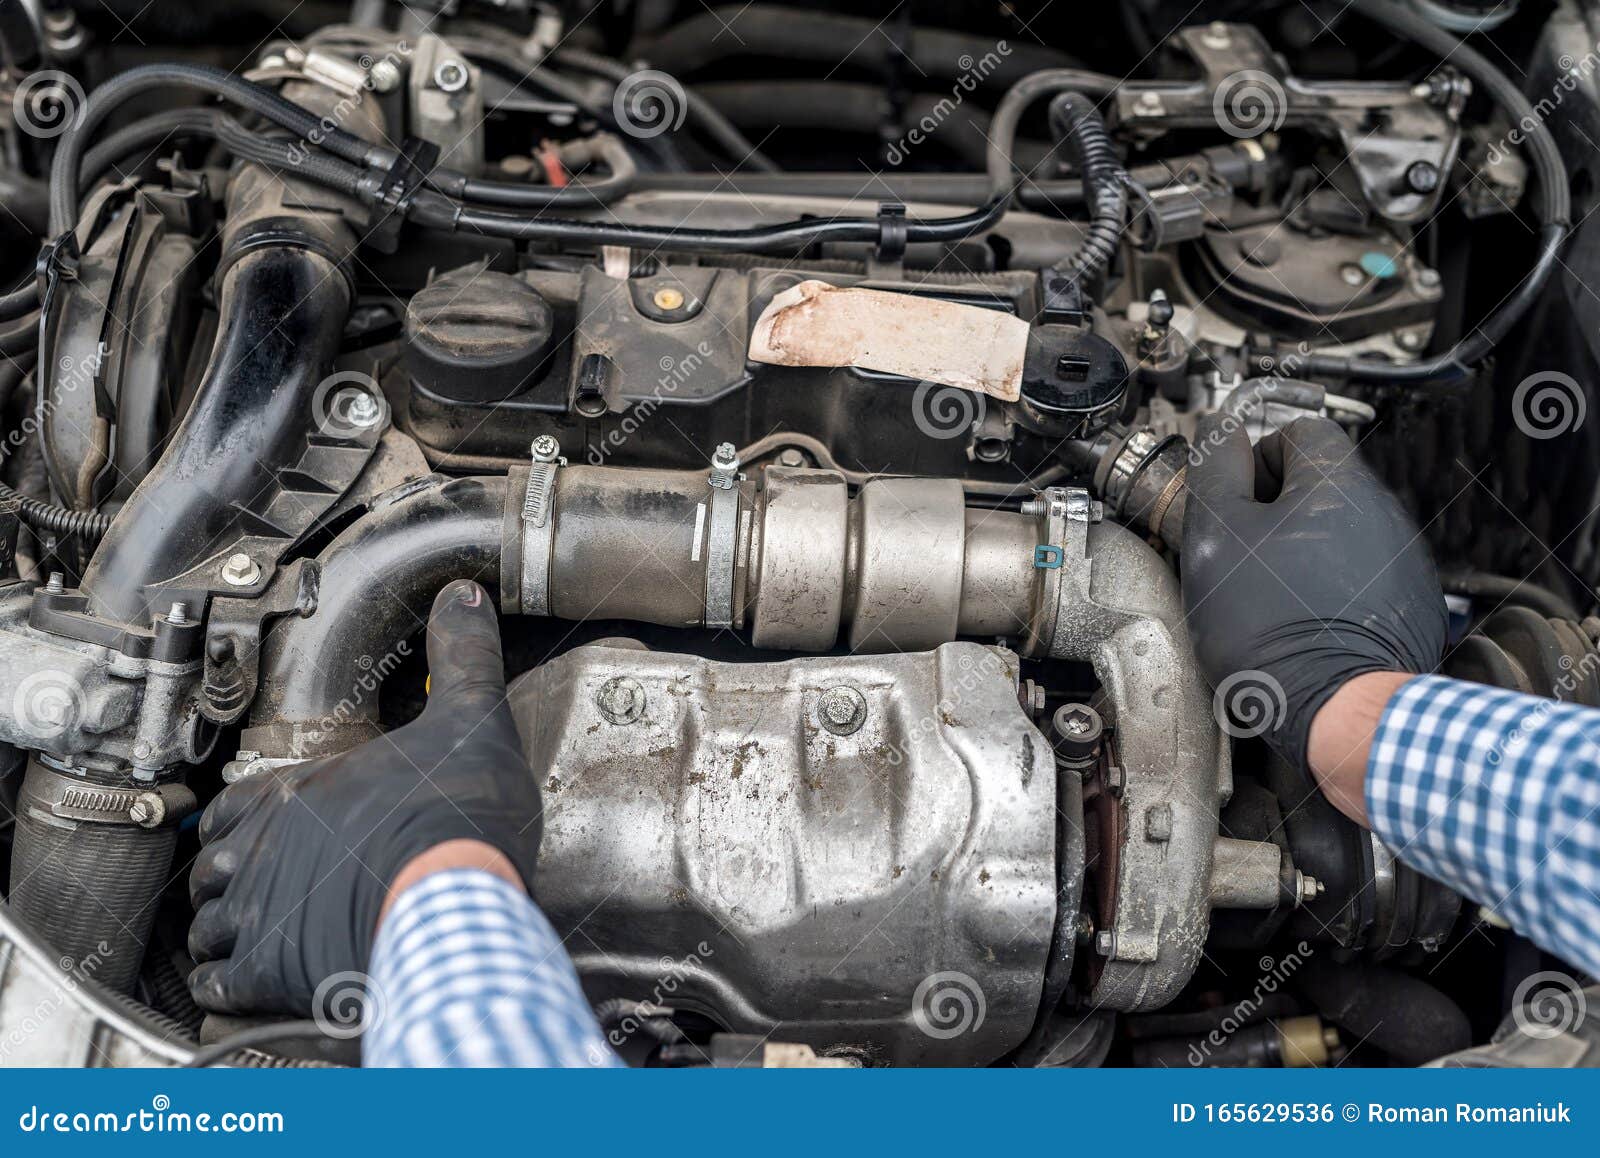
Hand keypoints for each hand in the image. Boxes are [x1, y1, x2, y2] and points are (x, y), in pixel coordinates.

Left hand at [187, 579, 540, 1016]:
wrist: (454, 901)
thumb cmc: (460, 815)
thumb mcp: (470, 718)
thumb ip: (462, 658)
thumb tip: (462, 596)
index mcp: (305, 789)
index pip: (236, 800)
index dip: (234, 818)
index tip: (243, 828)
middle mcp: (267, 846)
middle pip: (213, 863)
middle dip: (222, 876)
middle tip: (243, 886)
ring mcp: (261, 909)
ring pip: (206, 924)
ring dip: (217, 931)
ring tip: (238, 938)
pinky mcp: (270, 968)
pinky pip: (217, 982)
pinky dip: (220, 984)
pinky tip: (237, 985)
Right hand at [1181, 415, 1446, 770]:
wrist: (1337, 707)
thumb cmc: (1272, 627)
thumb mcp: (1217, 537)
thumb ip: (1215, 470)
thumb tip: (1219, 433)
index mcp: (1338, 485)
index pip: (1298, 431)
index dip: (1256, 459)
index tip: (1235, 498)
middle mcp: (1382, 514)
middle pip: (1319, 484)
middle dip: (1275, 510)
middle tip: (1241, 551)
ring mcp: (1401, 560)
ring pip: (1338, 532)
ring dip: (1301, 551)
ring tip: (1267, 593)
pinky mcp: (1407, 604)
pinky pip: (1359, 577)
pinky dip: (1329, 588)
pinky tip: (1301, 619)